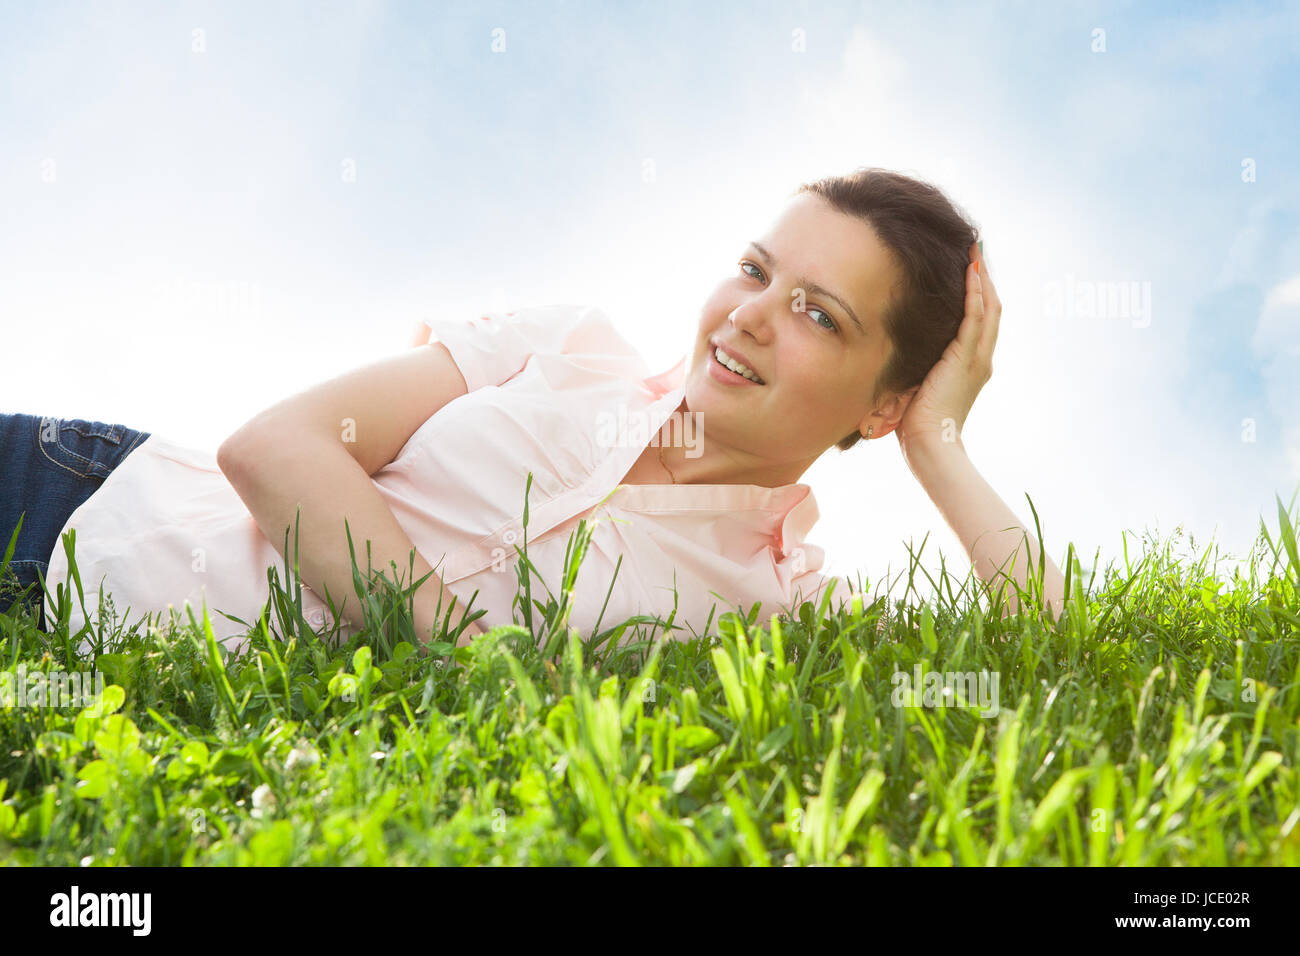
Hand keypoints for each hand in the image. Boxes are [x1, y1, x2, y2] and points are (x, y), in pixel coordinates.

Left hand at [895, 241, 1000, 459]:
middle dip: (984, 277)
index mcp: (972, 365)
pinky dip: (974, 294)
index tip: (970, 267)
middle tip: (975, 249)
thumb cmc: (918, 422)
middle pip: (991, 307)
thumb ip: (919, 364)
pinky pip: (974, 319)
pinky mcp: (965, 359)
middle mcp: (981, 359)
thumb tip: (898, 348)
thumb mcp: (920, 384)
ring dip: (981, 277)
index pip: (981, 319)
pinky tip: (970, 272)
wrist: (929, 444)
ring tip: (975, 251)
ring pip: (987, 308)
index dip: (978, 292)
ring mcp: (977, 359)